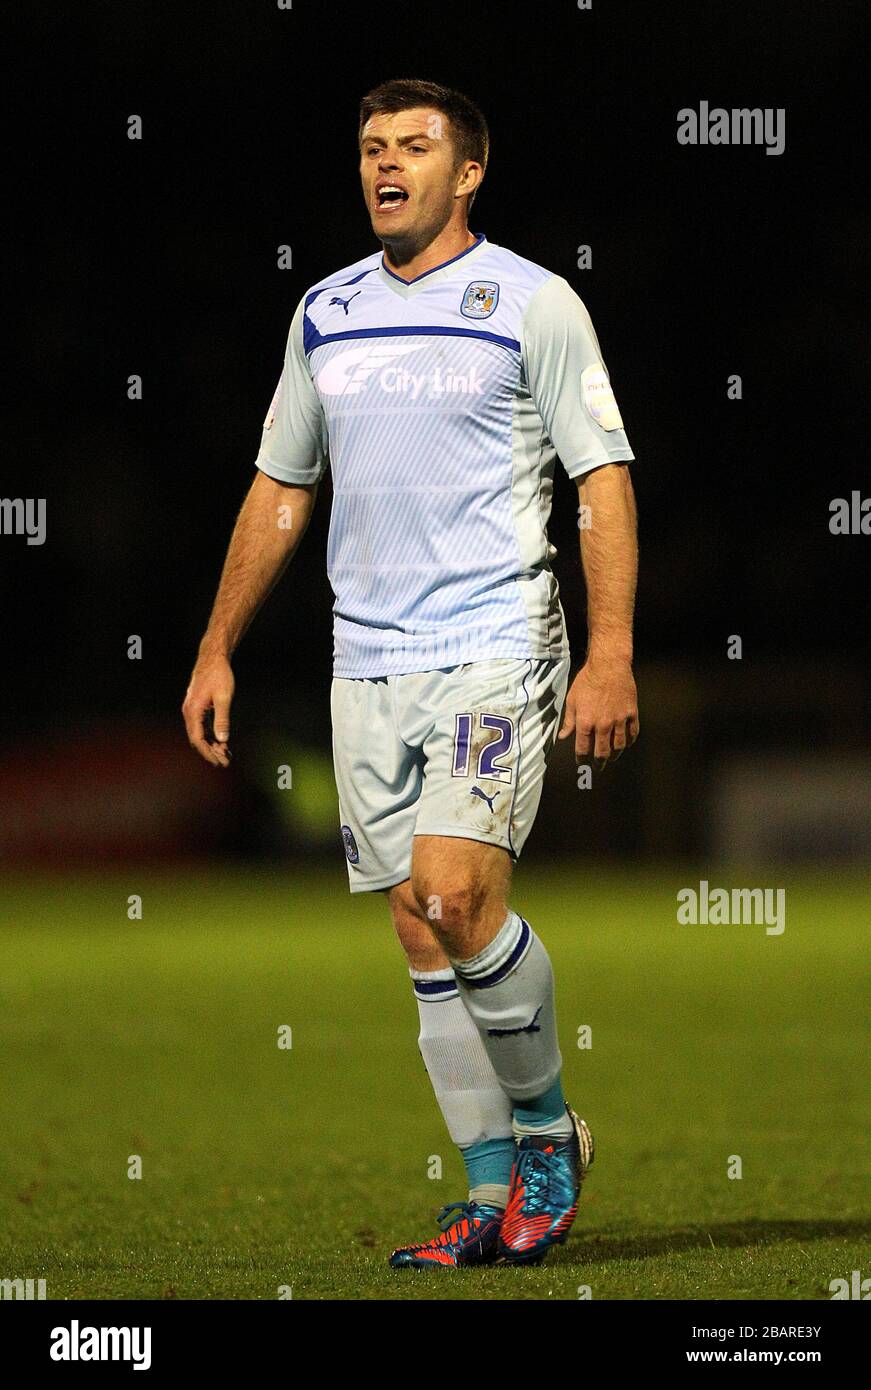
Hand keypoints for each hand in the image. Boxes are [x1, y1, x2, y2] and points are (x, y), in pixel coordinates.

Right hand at [182, 650, 234, 767]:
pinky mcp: (198, 708)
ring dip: (212, 745)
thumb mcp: (224, 697)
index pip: (198, 739)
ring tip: (226, 755)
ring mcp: (193, 710)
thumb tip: (223, 740)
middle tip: (226, 762)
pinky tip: (222, 742)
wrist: (213, 658)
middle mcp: (189, 712)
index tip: (219, 762)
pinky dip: (211, 735)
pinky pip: (203, 726)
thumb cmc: (219, 675)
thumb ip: (222, 719)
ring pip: (200, 734)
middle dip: (211, 752)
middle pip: (198, 739)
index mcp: (193, 711)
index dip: (208, 753)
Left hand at [558, 656, 638, 769]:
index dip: (581, 759)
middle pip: (602, 752)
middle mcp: (603, 725)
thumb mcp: (572, 700)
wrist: (609, 666)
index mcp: (586, 722)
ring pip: (619, 746)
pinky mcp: (632, 714)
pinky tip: (626, 744)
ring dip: (614, 755)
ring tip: (611, 758)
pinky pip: (632, 733)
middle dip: (598, 762)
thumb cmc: (587, 681)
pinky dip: (629, 741)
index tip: (581, 762)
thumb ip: (569, 721)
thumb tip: (563, 737)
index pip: (583, 749)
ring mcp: (619, 720)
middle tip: (597, 767)